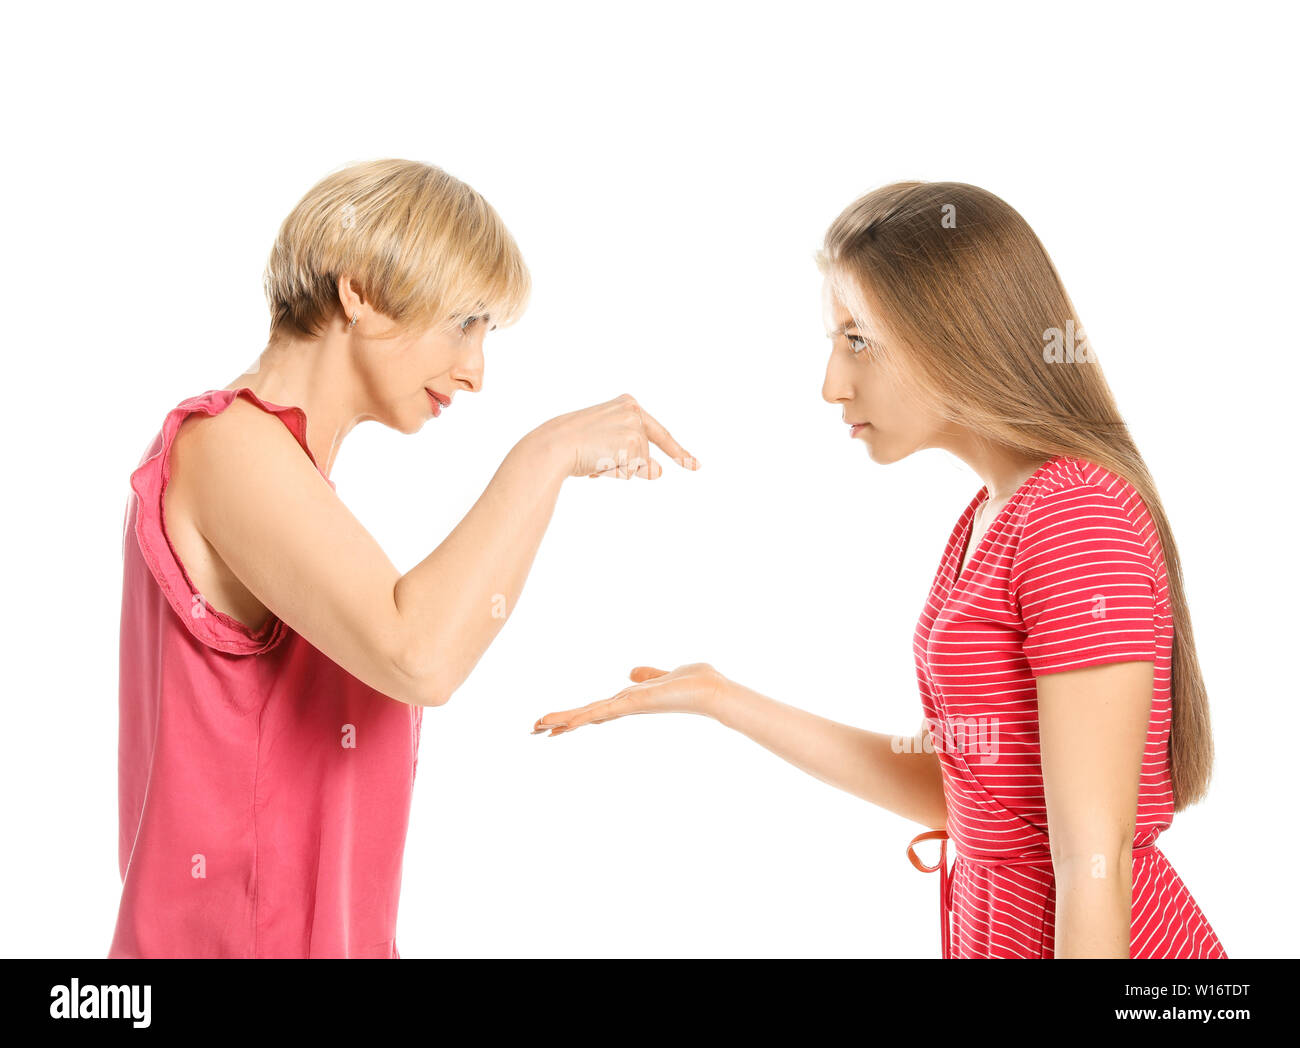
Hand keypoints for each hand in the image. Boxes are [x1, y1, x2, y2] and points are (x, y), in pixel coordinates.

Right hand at [528, 393, 699, 478]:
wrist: (553, 445)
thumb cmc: (571, 446)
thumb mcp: (605, 447)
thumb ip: (632, 456)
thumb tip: (658, 472)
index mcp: (625, 404)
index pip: (658, 432)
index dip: (678, 452)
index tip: (695, 465)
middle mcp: (633, 410)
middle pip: (645, 452)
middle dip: (628, 465)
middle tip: (607, 460)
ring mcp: (634, 425)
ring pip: (639, 463)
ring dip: (615, 469)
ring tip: (592, 458)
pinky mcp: (633, 441)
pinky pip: (633, 470)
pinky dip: (614, 472)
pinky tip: (596, 462)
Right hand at [532, 663, 724, 735]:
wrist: (712, 691)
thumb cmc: (695, 683)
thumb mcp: (664, 675)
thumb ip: (647, 675)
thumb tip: (632, 673)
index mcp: (632, 700)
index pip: (597, 709)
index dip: (576, 715)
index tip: (554, 724)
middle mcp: (627, 707)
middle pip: (588, 715)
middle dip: (563, 721)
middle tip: (535, 730)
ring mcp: (629, 707)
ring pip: (589, 714)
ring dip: (564, 720)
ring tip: (538, 726)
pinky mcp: (633, 704)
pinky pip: (603, 710)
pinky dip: (582, 716)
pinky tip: (566, 721)